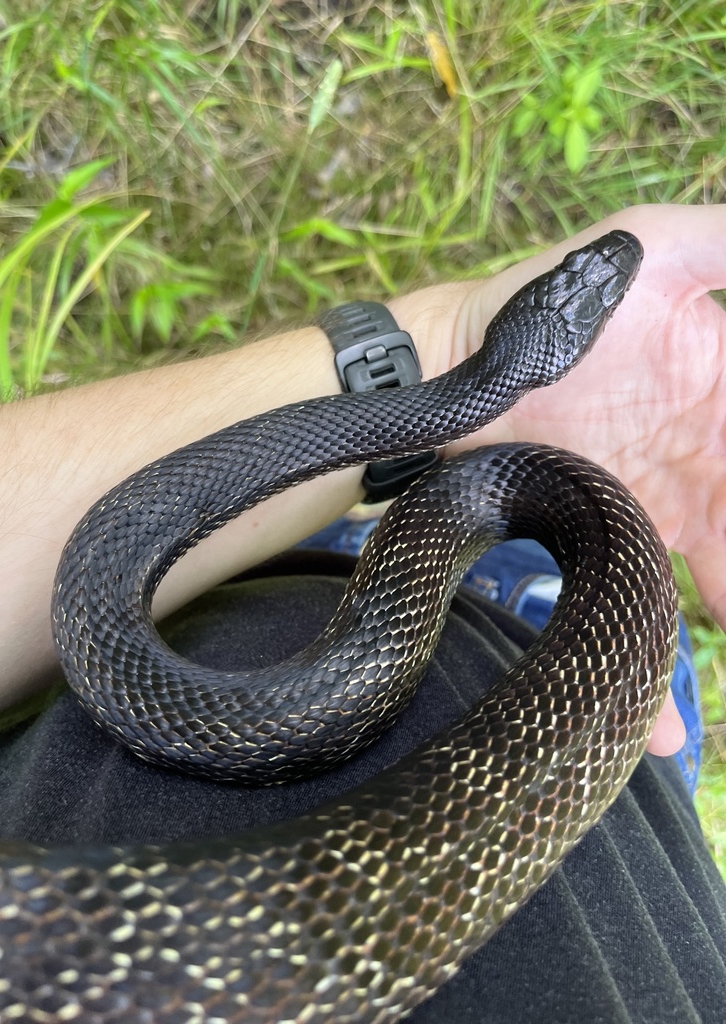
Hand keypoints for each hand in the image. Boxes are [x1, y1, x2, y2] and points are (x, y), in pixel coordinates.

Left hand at [393, 204, 725, 756]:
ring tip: (700, 717)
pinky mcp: (604, 537)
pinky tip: (666, 727)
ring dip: (717, 627)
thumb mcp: (657, 248)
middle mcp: (701, 451)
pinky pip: (644, 601)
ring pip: (713, 577)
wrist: (453, 368)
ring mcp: (653, 500)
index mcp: (725, 390)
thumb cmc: (553, 300)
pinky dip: (657, 663)